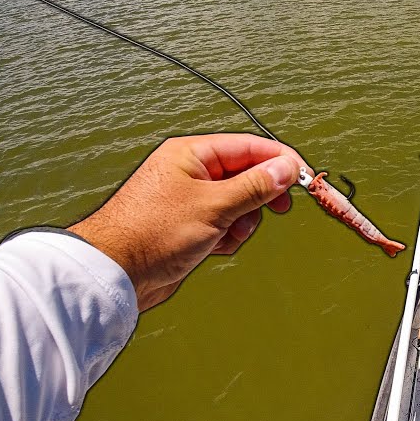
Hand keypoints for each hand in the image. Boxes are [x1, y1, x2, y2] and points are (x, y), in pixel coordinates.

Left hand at [69, 134, 309, 310]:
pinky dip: (228, 236)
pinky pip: (225, 224)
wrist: (115, 273)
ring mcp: (190, 200)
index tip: (303, 177)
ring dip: (244, 221)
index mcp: (191, 154)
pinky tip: (215, 247)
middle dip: (262, 195)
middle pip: (246, 174)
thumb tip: (285, 168)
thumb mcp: (214, 206)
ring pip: (239, 203)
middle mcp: (191, 172)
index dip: (279, 160)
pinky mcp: (190, 225)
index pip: (248, 147)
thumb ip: (254, 186)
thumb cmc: (151, 232)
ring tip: (230, 234)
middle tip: (281, 208)